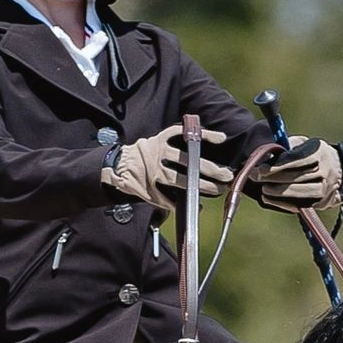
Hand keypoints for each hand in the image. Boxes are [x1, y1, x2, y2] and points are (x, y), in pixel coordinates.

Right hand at [107, 124, 229, 207]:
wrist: (116, 164)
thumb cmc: (142, 153)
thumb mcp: (156, 141)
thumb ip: (175, 143)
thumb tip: (199, 142)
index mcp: (161, 141)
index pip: (185, 136)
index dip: (205, 136)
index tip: (222, 139)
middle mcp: (158, 154)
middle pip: (188, 161)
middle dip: (210, 169)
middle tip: (226, 175)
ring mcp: (153, 171)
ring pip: (180, 180)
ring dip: (199, 186)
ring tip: (216, 190)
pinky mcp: (147, 187)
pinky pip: (165, 198)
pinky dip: (179, 203)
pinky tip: (193, 207)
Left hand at [254, 136, 342, 211]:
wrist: (338, 171)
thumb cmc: (313, 155)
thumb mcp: (303, 144)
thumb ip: (287, 147)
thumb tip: (267, 156)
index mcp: (320, 152)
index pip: (298, 159)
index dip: (278, 165)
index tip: (261, 168)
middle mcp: (326, 171)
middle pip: (298, 176)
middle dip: (274, 178)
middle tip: (256, 177)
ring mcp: (327, 188)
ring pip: (301, 192)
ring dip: (279, 192)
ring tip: (264, 189)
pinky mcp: (323, 202)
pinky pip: (301, 205)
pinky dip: (284, 203)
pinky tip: (269, 198)